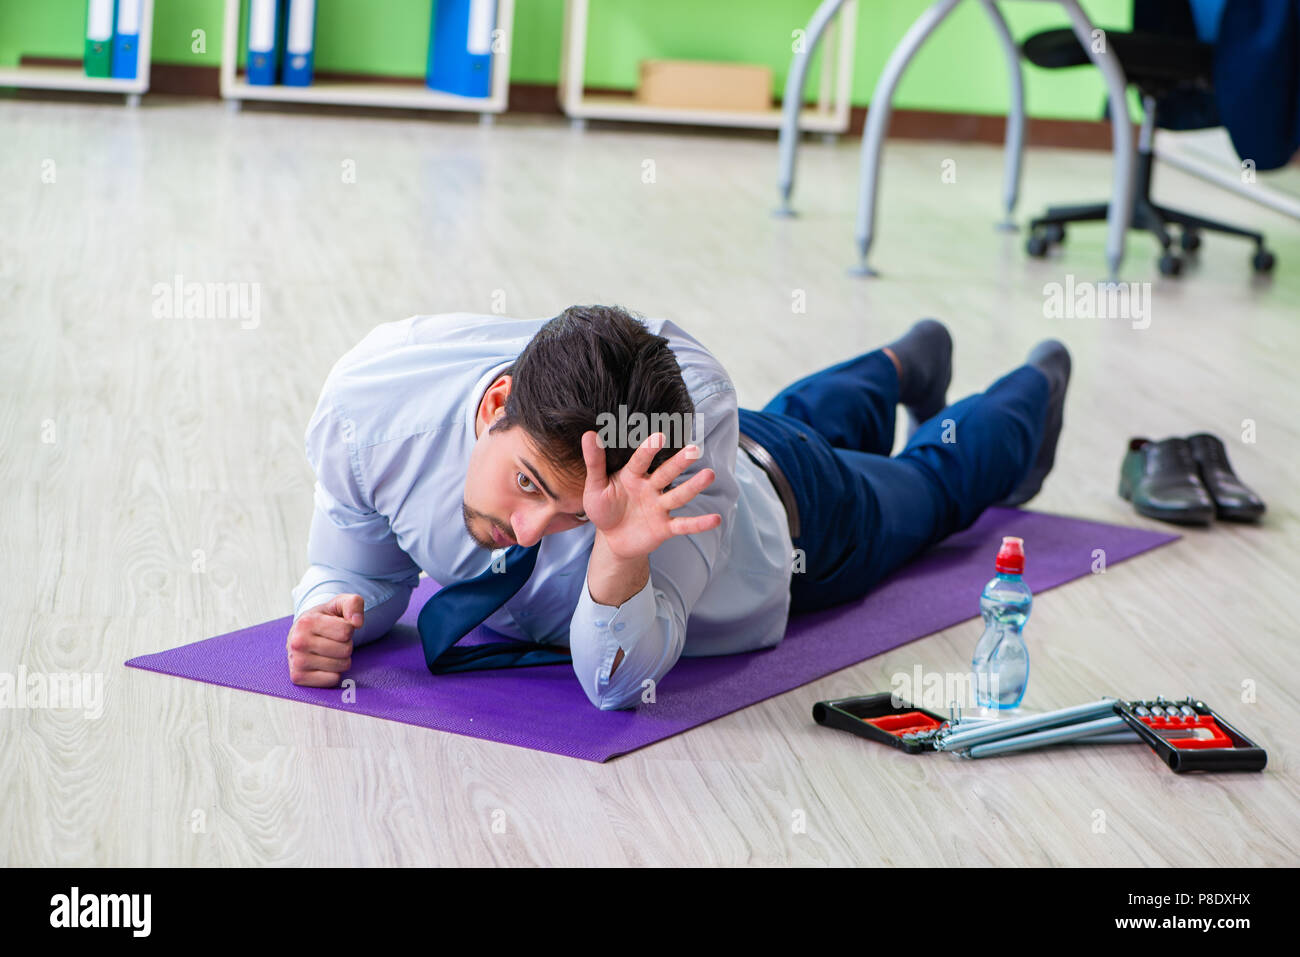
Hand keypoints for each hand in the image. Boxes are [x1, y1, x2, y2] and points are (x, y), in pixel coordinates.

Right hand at [286, 594, 359, 686]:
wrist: (301, 633)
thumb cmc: (323, 618)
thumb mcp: (338, 604)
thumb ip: (353, 604)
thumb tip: (357, 622)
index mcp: (306, 622)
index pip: (347, 631)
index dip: (348, 629)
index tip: (337, 627)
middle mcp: (298, 642)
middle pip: (345, 650)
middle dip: (345, 645)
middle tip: (333, 641)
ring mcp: (297, 662)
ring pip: (341, 666)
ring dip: (341, 660)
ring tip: (328, 651)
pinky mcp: (298, 677)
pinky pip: (332, 680)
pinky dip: (334, 673)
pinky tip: (323, 664)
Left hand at [580, 431, 721, 560]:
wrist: (611, 539)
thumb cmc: (603, 508)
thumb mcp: (595, 486)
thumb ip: (595, 462)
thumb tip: (589, 434)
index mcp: (632, 476)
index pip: (641, 461)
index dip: (649, 450)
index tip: (659, 436)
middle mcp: (650, 488)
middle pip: (666, 474)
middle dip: (679, 463)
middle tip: (693, 450)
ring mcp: (659, 507)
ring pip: (678, 496)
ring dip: (693, 486)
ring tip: (709, 475)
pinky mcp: (665, 528)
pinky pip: (683, 525)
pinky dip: (699, 524)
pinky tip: (716, 519)